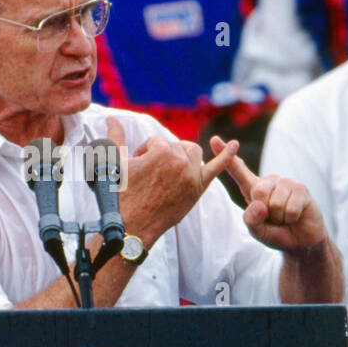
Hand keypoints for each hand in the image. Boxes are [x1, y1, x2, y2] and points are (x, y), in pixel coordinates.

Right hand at [107, 117, 237, 244]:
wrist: (130, 227)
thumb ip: (115, 137)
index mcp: (161, 152)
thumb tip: (112, 119)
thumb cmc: (121, 195)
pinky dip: (227, 156)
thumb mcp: (115, 163)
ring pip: (193, 154)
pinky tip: (235, 145)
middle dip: (163, 155)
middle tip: (150, 173)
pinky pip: (217, 168)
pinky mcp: (198, 189)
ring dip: (183, 156)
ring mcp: (192, 176)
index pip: (156, 142)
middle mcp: (180, 162)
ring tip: (170, 168)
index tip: (137, 168)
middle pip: (175, 146)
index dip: (144, 153)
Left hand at [212, 135, 328, 252]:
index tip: (214, 140)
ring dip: (280, 217)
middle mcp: (268, 182)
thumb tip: (258, 204)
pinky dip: (291, 217)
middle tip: (273, 218)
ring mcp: (285, 183)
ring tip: (285, 218)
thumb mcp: (257, 231)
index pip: (238, 170)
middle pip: (258, 191)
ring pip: (275, 202)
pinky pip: (290, 207)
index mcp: (253, 189)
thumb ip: (251, 220)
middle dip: (265, 212)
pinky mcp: (301, 188)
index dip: (227, 156)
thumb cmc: (276, 233)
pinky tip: (295, 216)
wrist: (300, 241)